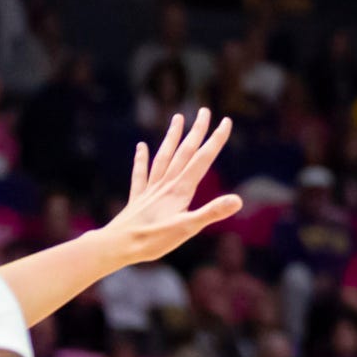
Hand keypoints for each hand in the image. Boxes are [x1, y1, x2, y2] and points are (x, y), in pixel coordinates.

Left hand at [101, 112, 242, 268]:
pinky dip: (141, 159)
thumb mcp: (187, 229)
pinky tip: (141, 146)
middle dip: (196, 131)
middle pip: (184, 152)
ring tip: (177, 118)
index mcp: (180, 190)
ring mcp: (151, 190)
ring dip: (172, 137)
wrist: (118, 245)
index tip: (225, 121)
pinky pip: (141, 174)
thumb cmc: (153, 240)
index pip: (202, 160)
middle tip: (205, 111)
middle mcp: (166, 185)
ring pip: (164, 157)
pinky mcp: (138, 198)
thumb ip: (212, 212)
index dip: (215, 140)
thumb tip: (237, 200)